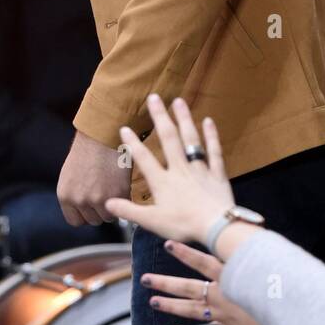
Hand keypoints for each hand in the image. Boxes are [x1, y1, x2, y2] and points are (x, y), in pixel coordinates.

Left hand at [57, 130, 130, 225]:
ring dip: (113, 206)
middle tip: (104, 193)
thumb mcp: (69, 175)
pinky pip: (123, 206)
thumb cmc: (86, 151)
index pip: (75, 221)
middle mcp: (80, 200)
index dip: (85, 215)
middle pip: (93, 221)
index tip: (91, 208)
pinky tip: (120, 184)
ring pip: (109, 217)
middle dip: (99, 210)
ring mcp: (99, 199)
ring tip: (112, 188)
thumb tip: (81, 212)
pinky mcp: (118, 194)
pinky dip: (124, 198)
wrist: (102, 135)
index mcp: (65, 195)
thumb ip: (73, 196)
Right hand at [106, 94, 233, 245]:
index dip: (133, 143)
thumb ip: (129, 211)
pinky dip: (212, 136)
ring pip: (191, 140)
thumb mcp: (151, 221)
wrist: (215, 227)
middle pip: (169, 139)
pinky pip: (214, 151)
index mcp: (162, 182)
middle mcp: (180, 169)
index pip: (144, 159)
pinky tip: (208, 121)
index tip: (124, 127)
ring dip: (184, 119)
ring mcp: (200, 169)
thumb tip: (107, 203)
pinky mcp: (217, 174)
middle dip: (160, 117)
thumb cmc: (183, 225)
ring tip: (178, 101)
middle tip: (154, 97)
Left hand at [142, 240, 279, 324]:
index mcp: (232, 278)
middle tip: (144, 279)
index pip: (203, 262)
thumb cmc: (284, 291)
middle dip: (165, 283)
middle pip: (188, 288)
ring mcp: (224, 314)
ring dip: (171, 305)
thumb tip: (245, 238)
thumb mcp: (268, 267)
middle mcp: (223, 296)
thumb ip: (250, 255)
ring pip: (191, 309)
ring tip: (153, 301)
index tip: (168, 244)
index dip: (185, 253)